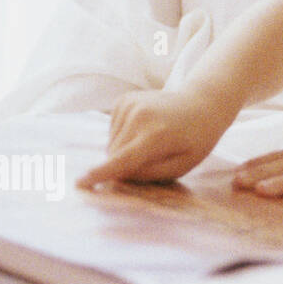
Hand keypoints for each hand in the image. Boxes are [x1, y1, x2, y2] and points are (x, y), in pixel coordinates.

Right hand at [78, 89, 236, 186]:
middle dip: (124, 165)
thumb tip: (118, 176)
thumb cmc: (196, 140)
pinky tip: (144, 129)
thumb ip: (150, 174)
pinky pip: (112, 131)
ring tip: (152, 140)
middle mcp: (140, 116)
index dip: (102, 172)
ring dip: (124, 150)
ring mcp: (130, 104)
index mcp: (157, 135)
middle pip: (114, 155)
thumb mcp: (182, 165)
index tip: (80, 183)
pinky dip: (123, 136)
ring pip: (111, 144)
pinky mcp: (123, 100)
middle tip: (153, 157)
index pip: (124, 158)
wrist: (202, 104)